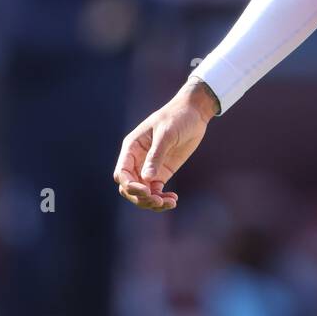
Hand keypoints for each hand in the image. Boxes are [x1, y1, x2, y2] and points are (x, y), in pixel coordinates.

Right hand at [113, 79, 218, 210]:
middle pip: (129, 187)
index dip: (129, 185)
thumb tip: (147, 178)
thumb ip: (156, 155)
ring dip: (152, 202)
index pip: (121, 173)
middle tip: (158, 200)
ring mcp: (149, 168)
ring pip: (142, 193)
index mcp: (132, 148)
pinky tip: (173, 200)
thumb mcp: (166, 134)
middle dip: (140, 197)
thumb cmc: (177, 117)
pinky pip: (156, 191)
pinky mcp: (162, 173)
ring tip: (169, 202)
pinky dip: (162, 199)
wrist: (194, 113)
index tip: (146, 191)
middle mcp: (137, 160)